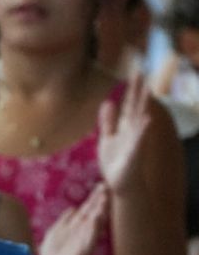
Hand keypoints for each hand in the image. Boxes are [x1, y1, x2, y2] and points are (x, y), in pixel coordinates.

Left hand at [40, 182, 105, 254]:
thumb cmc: (52, 254)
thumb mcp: (55, 232)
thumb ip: (64, 221)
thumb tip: (73, 208)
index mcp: (77, 226)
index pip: (88, 208)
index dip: (94, 197)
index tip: (101, 185)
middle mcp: (83, 232)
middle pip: (94, 213)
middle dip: (100, 201)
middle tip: (106, 188)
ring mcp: (85, 241)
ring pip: (95, 224)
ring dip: (100, 213)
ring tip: (103, 201)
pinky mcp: (84, 252)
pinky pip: (90, 239)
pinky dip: (93, 230)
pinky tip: (95, 220)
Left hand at [97, 71, 152, 196]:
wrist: (119, 183)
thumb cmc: (114, 161)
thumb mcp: (106, 138)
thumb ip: (107, 121)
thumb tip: (108, 102)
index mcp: (124, 126)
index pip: (129, 103)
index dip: (132, 88)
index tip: (136, 71)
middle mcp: (132, 130)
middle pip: (135, 106)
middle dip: (139, 89)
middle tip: (143, 71)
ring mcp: (134, 140)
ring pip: (139, 119)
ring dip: (143, 104)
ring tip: (148, 88)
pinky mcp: (134, 153)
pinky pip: (138, 140)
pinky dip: (143, 130)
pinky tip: (147, 120)